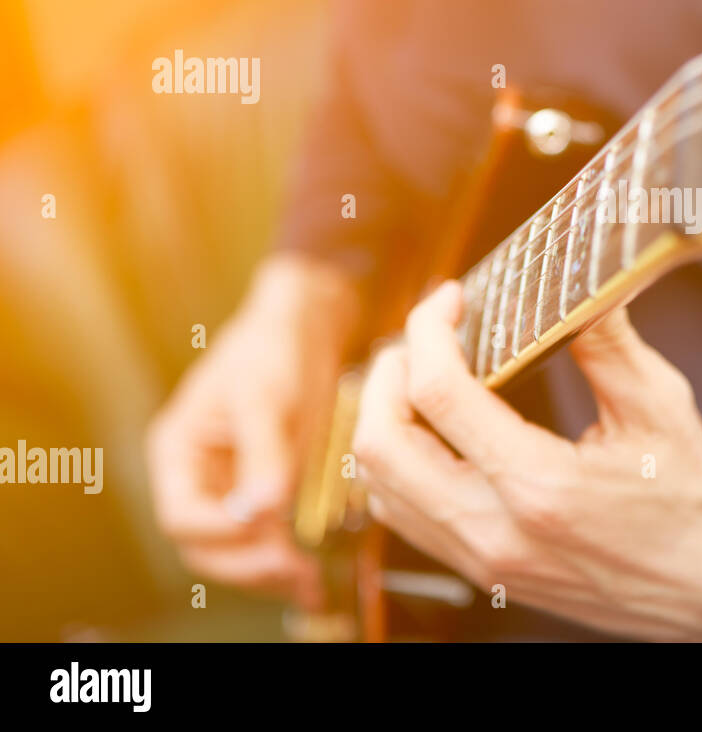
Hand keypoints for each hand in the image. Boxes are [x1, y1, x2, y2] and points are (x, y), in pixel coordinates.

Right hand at [145, 254, 360, 604]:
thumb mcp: (267, 397)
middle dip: (248, 565)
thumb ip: (264, 454)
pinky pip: (264, 538)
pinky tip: (313, 576)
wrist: (306, 325)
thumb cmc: (275, 348)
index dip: (222, 534)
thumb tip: (262, 511)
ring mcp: (229, 486)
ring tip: (311, 587)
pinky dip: (284, 559)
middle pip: (205, 546)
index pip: (183, 516)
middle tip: (297, 574)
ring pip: (235, 551)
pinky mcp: (262, 491)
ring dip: (268, 573)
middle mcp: (197, 475)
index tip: (268, 533)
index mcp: (178, 451)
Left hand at [354, 281, 701, 640]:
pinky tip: (430, 433)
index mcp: (541, 484)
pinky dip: (397, 466)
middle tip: (422, 336)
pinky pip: (404, 517)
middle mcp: (496, 528)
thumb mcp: (661, 411)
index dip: (429, 331)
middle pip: (382, 444)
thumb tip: (575, 283)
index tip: (450, 299)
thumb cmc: (688, 504)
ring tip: (417, 376)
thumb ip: (608, 343)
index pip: (439, 395)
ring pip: (380, 486)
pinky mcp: (482, 572)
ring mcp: (482, 558)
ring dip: (383, 419)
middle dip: (388, 372)